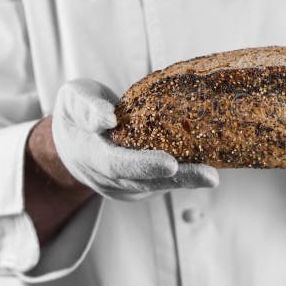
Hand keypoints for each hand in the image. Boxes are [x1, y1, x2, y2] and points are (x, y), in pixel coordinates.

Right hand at [52, 78, 218, 200]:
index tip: (170, 164)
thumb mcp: (73, 98)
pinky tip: (208, 167)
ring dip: (188, 181)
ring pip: (158, 186)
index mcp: (90, 154)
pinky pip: (162, 184)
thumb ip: (87, 107)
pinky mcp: (140, 187)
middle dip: (179, 179)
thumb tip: (107, 119)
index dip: (144, 165)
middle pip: (145, 182)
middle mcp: (108, 178)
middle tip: (209, 176)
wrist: (72, 141)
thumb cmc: (77, 113)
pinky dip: (184, 177)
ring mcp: (124, 187)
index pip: (117, 164)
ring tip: (212, 176)